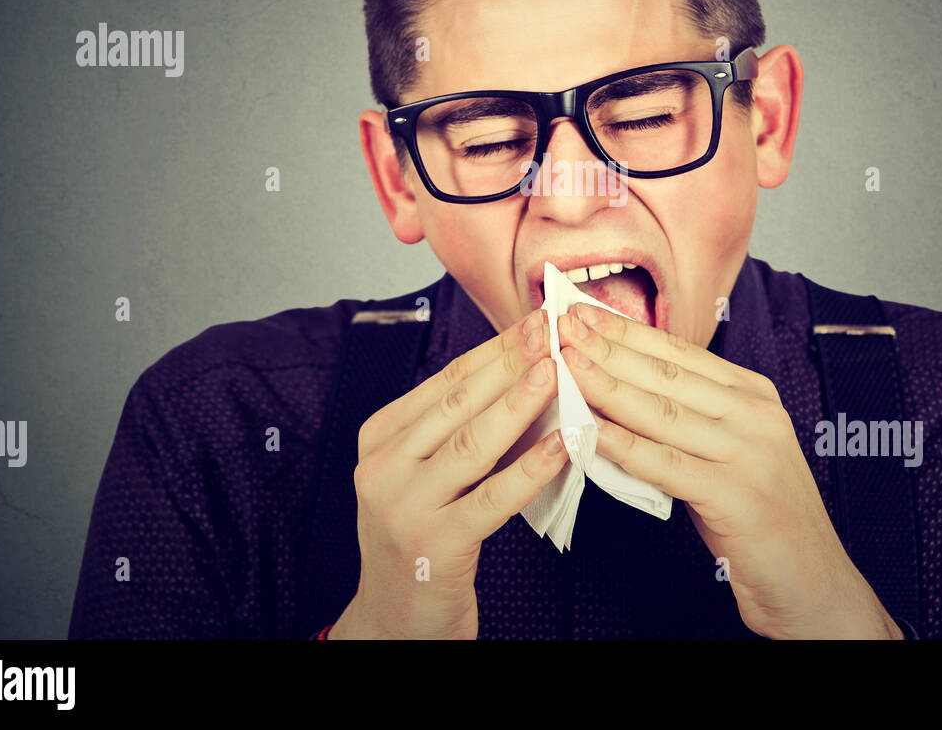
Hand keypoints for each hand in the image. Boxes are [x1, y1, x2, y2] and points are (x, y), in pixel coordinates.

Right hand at [328, 308, 567, 638]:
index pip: (447, 382)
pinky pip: (492, 498)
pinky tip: (561, 446)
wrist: (393, 620)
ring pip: (472, 443)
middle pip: (459, 403)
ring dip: (520, 404)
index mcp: (380, 438)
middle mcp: (384, 466)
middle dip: (511, 363)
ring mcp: (404, 505)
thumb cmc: (420, 537)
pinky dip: (530, 468)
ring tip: (557, 372)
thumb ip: (461, 432)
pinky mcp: (435, 543)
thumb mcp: (425, 476)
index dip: (494, 349)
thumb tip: (528, 379)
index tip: (534, 322)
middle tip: (552, 331)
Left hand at [556, 302, 901, 638]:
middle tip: (562, 325)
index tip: (583, 314)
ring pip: (663, 412)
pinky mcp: (736, 496)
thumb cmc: (761, 513)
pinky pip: (667, 465)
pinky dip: (625, 447)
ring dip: (608, 386)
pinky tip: (592, 432)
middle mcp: (755, 415)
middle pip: (667, 375)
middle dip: (609, 347)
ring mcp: (749, 454)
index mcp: (755, 395)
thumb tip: (623, 386)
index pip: (680, 354)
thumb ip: (693, 417)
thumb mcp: (735, 448)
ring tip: (567, 366)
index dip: (628, 332)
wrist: (813, 580)